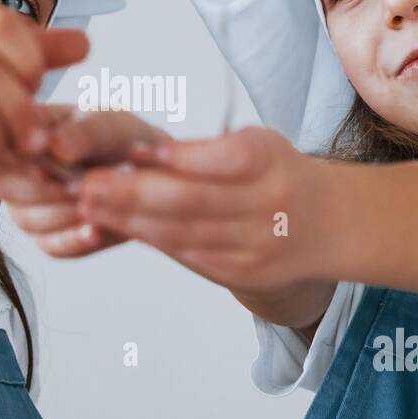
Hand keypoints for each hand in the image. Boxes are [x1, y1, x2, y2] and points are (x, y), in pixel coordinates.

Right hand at [0, 107, 171, 257]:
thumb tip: (56, 148)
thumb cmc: (117, 137)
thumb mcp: (106, 124)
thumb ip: (83, 133)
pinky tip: (98, 229)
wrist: (146, 170)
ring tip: (99, 203)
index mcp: (17, 135)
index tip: (54, 166)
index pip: (2, 149)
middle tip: (83, 186)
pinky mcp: (47, 238)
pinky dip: (76, 239)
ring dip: (65, 213)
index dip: (24, 161)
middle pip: (8, 188)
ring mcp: (26, 208)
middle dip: (48, 190)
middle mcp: (14, 173)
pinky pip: (52, 246)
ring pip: (29, 220)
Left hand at [71, 126, 330, 294]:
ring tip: (90, 208)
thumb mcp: (257, 145)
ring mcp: (256, 245)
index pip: (221, 159)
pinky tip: (118, 230)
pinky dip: (151, 240)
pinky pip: (189, 256)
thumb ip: (205, 150)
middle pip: (194, 201)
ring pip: (185, 233)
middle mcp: (268, 205)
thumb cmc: (278, 173)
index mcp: (272, 162)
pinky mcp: (243, 273)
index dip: (175, 157)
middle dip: (134, 194)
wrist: (329, 225)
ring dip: (131, 222)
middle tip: (88, 184)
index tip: (132, 150)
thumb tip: (139, 155)